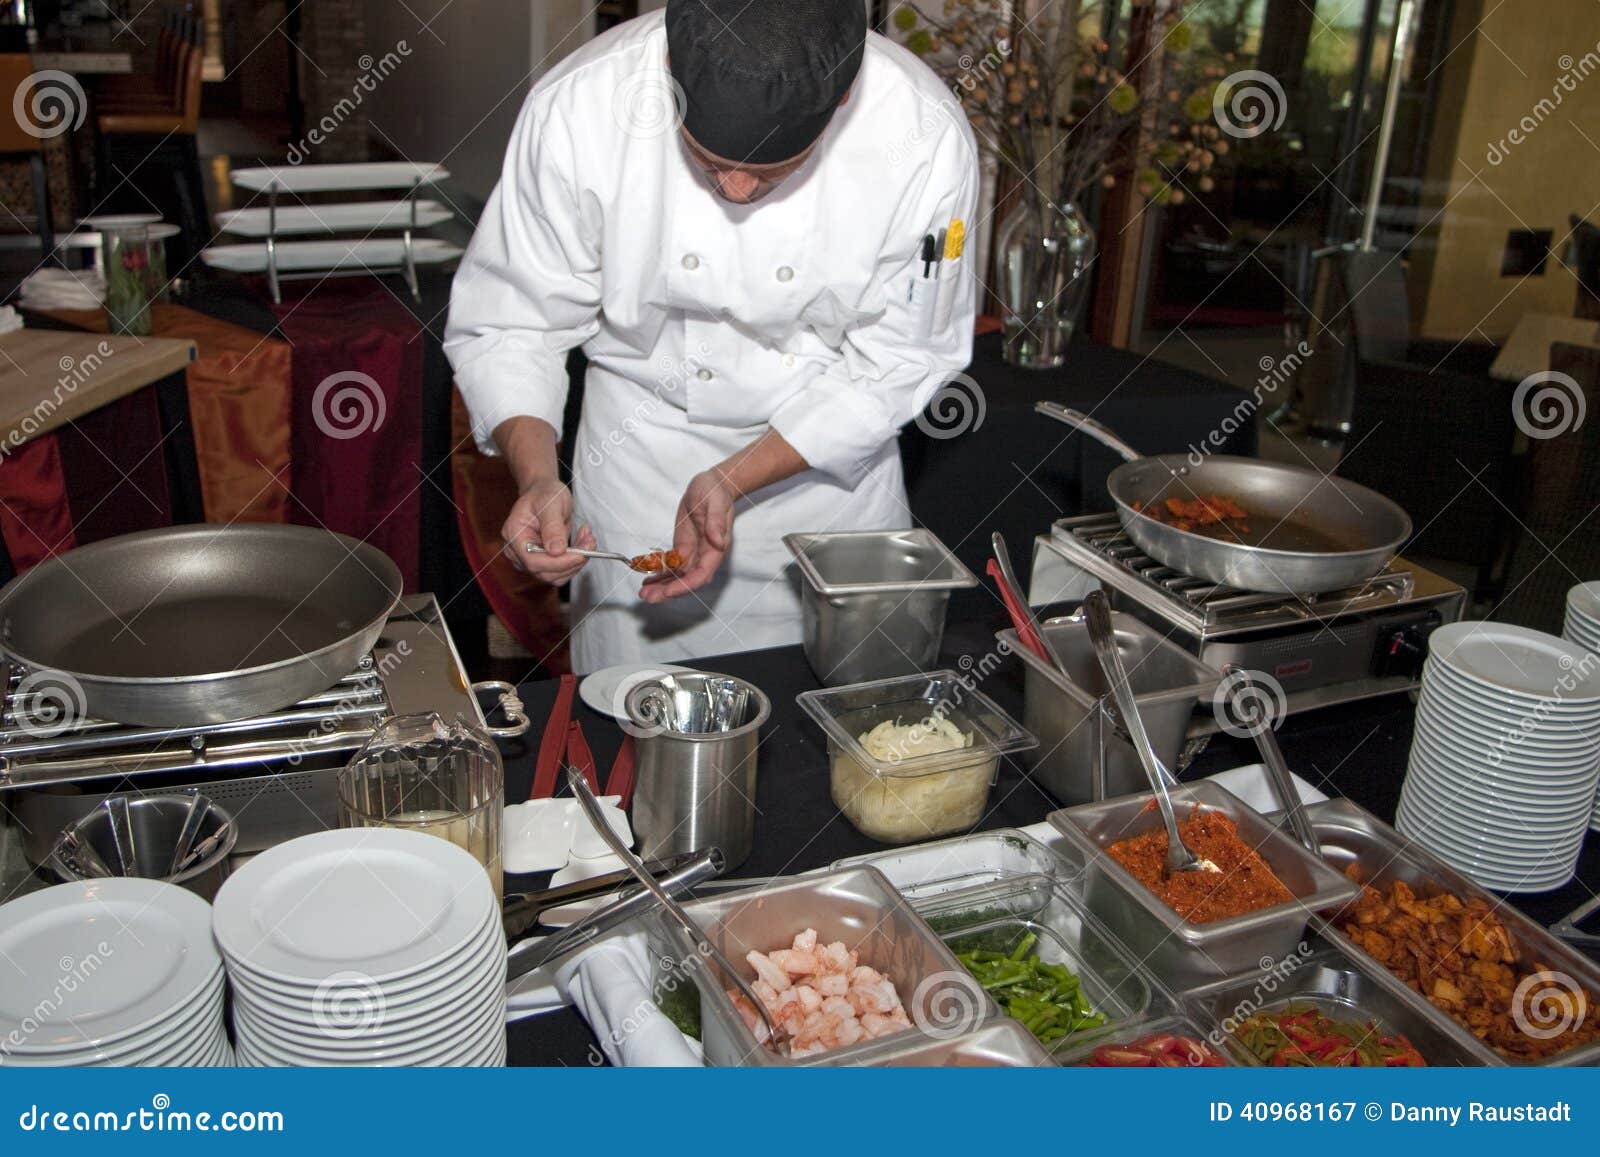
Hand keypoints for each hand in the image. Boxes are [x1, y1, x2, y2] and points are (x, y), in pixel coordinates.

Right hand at [502, 477, 595, 585]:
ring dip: (576, 561)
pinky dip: (575, 561)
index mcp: (514, 535)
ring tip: (587, 539)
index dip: (558, 562)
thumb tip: (556, 551)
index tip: (580, 554)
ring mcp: (528, 559)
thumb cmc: (544, 494)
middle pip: (545, 572)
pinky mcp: (542, 563)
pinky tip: (582, 544)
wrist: (544, 493)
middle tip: (590, 542)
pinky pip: (561, 571)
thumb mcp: (551, 504)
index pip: (533, 561)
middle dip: (572, 561)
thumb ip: (552, 527)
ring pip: (556, 576)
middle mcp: (517, 552)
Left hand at [640, 469, 736, 602]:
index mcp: (715, 548)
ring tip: (643, 592)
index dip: (685, 585)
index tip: (669, 591)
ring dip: (661, 586)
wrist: (713, 484)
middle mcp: (704, 555)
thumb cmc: (715, 492)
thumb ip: (716, 522)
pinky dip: (659, 574)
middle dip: (668, 591)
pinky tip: (646, 580)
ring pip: (677, 576)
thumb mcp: (715, 502)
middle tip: (647, 596)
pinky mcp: (683, 547)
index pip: (701, 573)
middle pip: (687, 580)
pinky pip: (671, 565)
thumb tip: (718, 542)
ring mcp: (693, 552)